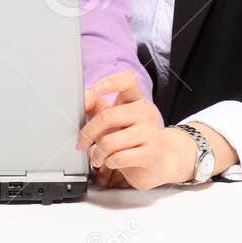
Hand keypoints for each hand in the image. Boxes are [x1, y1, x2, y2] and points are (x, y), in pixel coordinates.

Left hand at [79, 70, 193, 190]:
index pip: (127, 80)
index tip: (94, 91)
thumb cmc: (131, 138)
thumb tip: (84, 97)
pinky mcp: (151, 153)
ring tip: (97, 157)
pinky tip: (110, 162)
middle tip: (81, 143)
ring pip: (110, 141)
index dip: (109, 83)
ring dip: (97, 153)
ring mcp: (151, 132)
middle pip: (108, 116)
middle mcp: (146, 112)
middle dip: (88, 132)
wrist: (160, 161)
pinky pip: (119, 157)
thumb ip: (97, 107)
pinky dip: (108, 162)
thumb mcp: (114, 120)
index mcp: (136, 99)